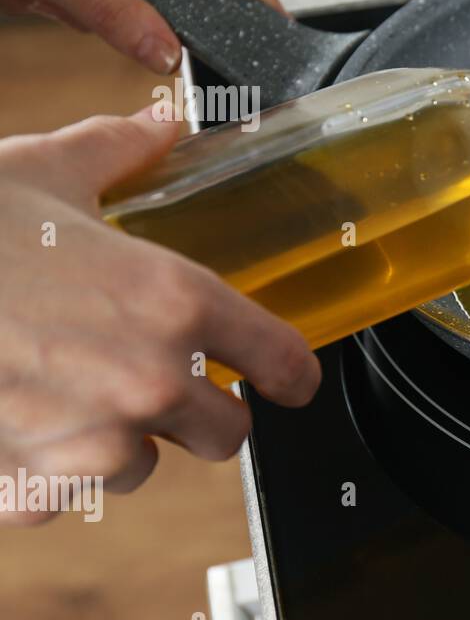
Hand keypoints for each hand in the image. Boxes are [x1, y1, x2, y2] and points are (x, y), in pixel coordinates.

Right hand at [0, 109, 320, 523]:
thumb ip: (121, 152)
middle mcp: (150, 381)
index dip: (293, 373)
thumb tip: (161, 124)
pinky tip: (13, 418)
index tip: (288, 380)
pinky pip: (66, 496)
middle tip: (158, 381)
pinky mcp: (32, 487)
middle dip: (201, 412)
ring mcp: (92, 444)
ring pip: (144, 468)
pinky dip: (46, 471)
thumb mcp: (46, 173)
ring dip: (119, 441)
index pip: (283, 362)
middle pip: (228, 433)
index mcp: (175, 303)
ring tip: (64, 388)